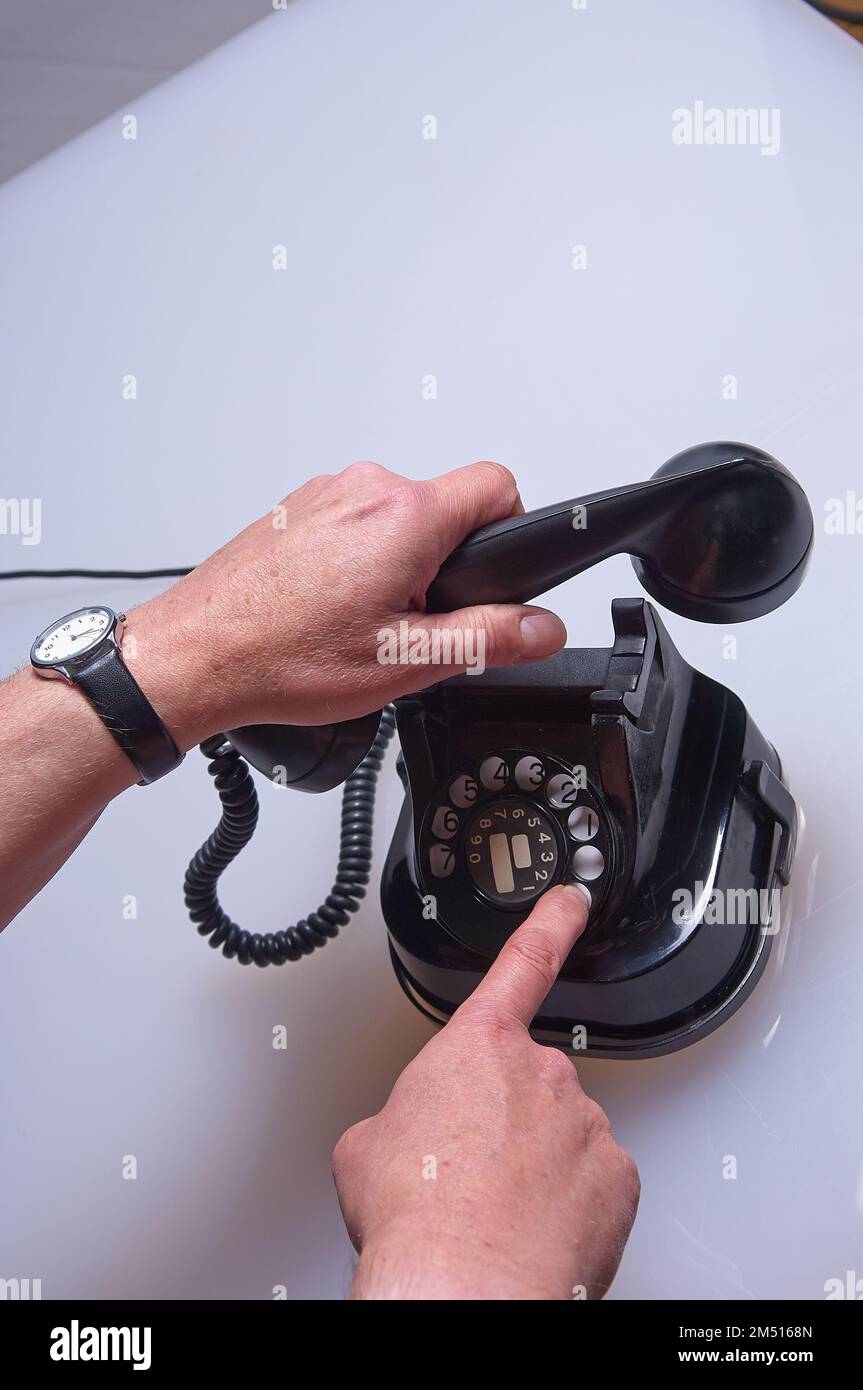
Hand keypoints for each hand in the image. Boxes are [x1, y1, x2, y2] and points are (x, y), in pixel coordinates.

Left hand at [129, 460, 566, 739]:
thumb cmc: (282, 656)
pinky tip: (329, 610)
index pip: (500, 485)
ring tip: (362, 624)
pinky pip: (354, 523)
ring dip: (399, 564)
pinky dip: (357, 560)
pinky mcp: (297, 508)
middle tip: (414, 622)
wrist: (196, 655)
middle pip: (448, 507)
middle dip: (447, 564)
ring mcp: (325, 493)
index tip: (494, 576)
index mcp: (406, 515)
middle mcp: (366, 487)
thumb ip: (490, 638)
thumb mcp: (407, 662)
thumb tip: (543, 627)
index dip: (513, 531)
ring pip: (399, 518)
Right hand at [333, 885, 639, 1299]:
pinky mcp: (618, 1178)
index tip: (570, 900)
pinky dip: (573, 1204)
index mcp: (477, 1048)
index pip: (523, 963)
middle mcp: (540, 1073)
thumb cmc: (415, 1217)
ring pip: (564, 1135)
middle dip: (506, 1118)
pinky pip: (596, 1182)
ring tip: (498, 1211)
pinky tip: (536, 1229)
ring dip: (538, 1165)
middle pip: (529, 1083)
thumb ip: (399, 1117)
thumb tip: (401, 1141)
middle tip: (473, 1169)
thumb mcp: (366, 1148)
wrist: (463, 1283)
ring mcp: (584, 1123)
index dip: (550, 924)